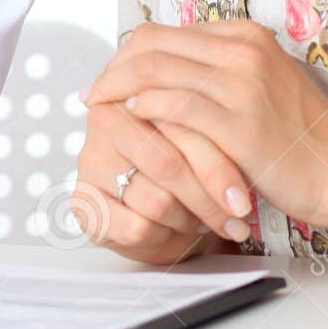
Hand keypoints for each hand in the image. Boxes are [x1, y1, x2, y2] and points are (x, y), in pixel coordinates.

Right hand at [74, 99, 247, 264]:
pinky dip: (162, 236)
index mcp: (137, 93)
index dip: (217, 166)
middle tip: (236, 217)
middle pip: (167, 165)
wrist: (156, 208)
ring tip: (201, 218)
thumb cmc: (184, 168)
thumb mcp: (206, 141)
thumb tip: (241, 141)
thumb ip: (213, 133)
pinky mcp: (84, 200)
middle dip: (208, 199)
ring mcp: (91, 161)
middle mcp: (106, 122)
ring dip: (188, 218)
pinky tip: (169, 229)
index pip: (179, 129)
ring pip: (156, 201)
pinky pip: (136, 226)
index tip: (243, 196)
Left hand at [84, 20, 327, 229]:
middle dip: (110, 70)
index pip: (160, 33)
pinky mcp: (239, 122)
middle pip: (149, 45)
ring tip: (98, 110)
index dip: (122, 57)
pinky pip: (174, 106)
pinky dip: (143, 110)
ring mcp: (242, 84)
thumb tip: (156, 73)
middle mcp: (242, 50)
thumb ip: (211, 72)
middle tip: (92, 96)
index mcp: (243, 36)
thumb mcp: (253, 86)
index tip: (105, 80)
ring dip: (116, 90)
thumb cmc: (296, 135)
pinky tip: (130, 120)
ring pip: (154, 71)